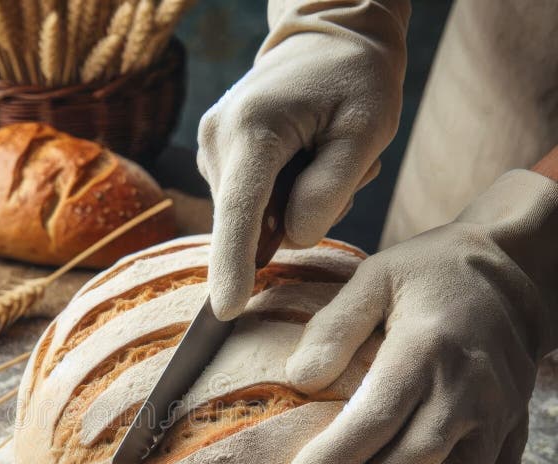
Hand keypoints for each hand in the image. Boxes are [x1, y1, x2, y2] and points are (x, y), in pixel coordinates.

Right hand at [197, 0, 408, 319]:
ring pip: (251, 217)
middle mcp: (219, 140)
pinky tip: (302, 162)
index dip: (232, 264)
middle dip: (293, 218)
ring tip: (321, 157)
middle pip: (250, 221)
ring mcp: (212, 150)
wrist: (328, 37)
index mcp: (254, 129)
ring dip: (291, 206)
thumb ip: (330, 190)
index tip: (226, 310)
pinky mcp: (217, 159)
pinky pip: (250, 205)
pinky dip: (280, 197)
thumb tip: (292, 240)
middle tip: (337, 168)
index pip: (240, 211)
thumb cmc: (356, 77)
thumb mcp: (367, 128)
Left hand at [280, 170, 557, 463]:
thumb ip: (335, 326)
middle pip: (413, 462)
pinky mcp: (514, 431)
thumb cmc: (426, 279)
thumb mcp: (373, 278)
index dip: (332, 463)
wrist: (512, 280)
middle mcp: (469, 387)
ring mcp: (499, 414)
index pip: (375, 417)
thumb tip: (298, 378)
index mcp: (427, 346)